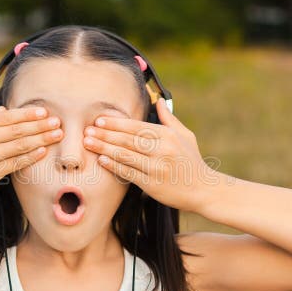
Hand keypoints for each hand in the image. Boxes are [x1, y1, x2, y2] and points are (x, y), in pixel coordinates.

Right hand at [0, 105, 62, 202]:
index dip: (28, 113)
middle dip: (40, 125)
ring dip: (41, 139)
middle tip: (58, 121)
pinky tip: (42, 151)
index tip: (44, 111)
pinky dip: (30, 156)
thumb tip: (7, 110)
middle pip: (17, 129)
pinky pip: (15, 163)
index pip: (7, 116)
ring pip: (19, 145)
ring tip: (57, 135)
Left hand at [82, 98, 216, 211]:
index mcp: (168, 135)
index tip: (99, 120)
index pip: (136, 126)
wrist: (204, 189)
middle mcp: (162, 149)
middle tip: (86, 130)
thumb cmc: (192, 161)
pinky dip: (114, 166)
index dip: (116, 123)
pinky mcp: (152, 184)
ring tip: (88, 143)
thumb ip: (169, 119)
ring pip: (125, 155)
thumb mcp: (185, 136)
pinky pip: (129, 173)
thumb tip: (158, 101)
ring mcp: (156, 167)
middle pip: (127, 139)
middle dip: (105, 134)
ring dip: (104, 148)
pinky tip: (102, 161)